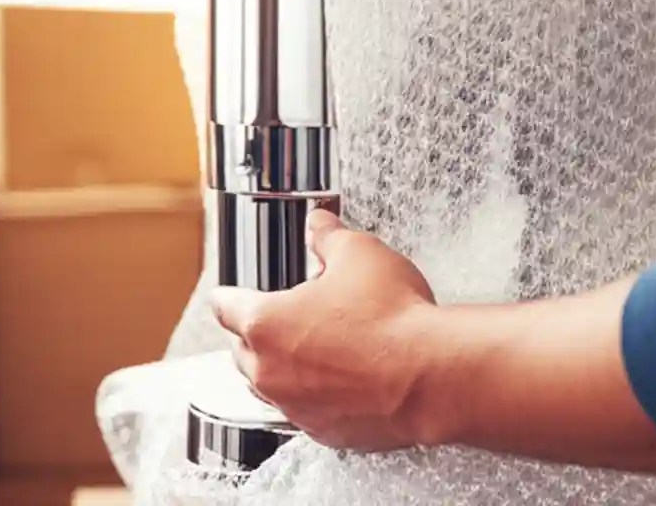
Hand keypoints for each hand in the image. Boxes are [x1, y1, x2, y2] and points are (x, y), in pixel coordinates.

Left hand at [210, 209, 439, 450]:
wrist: (431, 376)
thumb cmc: (394, 318)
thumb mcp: (359, 254)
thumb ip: (329, 237)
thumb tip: (319, 224)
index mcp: (266, 323)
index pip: (225, 307)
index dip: (227, 296)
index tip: (226, 296)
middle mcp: (271, 371)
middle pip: (242, 352)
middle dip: (255, 334)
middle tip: (283, 318)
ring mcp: (296, 407)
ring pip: (269, 387)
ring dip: (281, 369)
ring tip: (311, 350)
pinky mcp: (324, 432)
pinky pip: (304, 413)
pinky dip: (313, 397)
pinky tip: (339, 381)